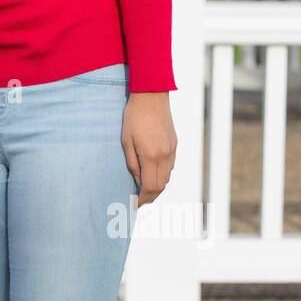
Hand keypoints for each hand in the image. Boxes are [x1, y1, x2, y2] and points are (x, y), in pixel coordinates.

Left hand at [121, 92, 176, 207]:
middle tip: (139, 201)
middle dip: (150, 196)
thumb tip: (137, 181)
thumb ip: (132, 164)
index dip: (143, 198)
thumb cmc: (134, 117)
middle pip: (161, 186)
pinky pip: (170, 167)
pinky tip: (152, 174)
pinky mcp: (174, 144)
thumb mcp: (126, 141)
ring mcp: (172, 150)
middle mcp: (165, 156)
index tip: (135, 204)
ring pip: (167, 177)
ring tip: (144, 190)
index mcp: (151, 156)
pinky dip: (162, 175)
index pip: (150, 186)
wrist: (151, 97)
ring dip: (157, 186)